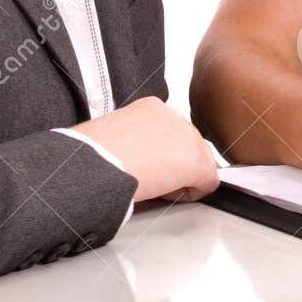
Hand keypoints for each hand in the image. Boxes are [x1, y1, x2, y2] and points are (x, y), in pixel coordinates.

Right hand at [71, 97, 220, 202]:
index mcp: (152, 108)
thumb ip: (136, 139)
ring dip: (181, 176)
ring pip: (198, 161)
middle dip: (173, 164)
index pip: (170, 132)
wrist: (96, 165)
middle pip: (187, 145)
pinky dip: (191, 192)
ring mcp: (190, 137)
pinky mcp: (199, 161)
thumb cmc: (94, 155)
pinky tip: (165, 192)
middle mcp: (174, 116)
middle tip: (149, 178)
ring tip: (152, 184)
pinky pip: (207, 181)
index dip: (160, 154)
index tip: (145, 165)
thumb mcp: (114, 137)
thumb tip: (141, 156)